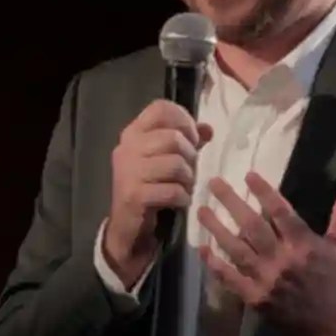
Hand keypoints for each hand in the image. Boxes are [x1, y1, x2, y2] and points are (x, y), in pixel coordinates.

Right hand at [104, 99, 212, 287]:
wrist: (127, 227)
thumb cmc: (150, 187)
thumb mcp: (167, 159)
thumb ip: (187, 141)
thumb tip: (208, 128)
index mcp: (134, 132)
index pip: (161, 108)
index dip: (184, 120)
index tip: (191, 139)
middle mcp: (127, 147)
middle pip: (173, 137)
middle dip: (190, 156)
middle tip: (188, 171)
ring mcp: (128, 171)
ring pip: (175, 164)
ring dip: (188, 178)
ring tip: (184, 187)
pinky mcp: (134, 195)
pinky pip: (172, 190)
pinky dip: (182, 197)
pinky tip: (179, 201)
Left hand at [198, 171, 335, 335]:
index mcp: (305, 245)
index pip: (280, 212)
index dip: (264, 192)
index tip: (248, 175)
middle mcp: (283, 260)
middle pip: (252, 226)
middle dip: (231, 202)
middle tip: (213, 183)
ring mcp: (267, 281)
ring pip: (237, 250)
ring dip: (217, 229)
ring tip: (201, 211)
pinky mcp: (257, 299)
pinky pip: (231, 279)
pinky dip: (215, 265)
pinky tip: (202, 249)